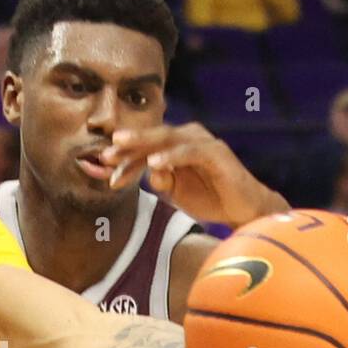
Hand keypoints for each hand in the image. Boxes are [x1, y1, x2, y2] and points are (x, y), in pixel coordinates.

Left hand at [99, 123, 286, 227]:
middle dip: (127, 144)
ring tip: (122, 148)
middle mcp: (188, 138)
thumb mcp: (176, 192)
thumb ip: (160, 181)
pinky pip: (190, 152)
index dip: (124, 157)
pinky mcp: (216, 153)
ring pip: (168, 139)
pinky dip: (172, 156)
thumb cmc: (210, 198)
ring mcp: (203, 143)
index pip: (145, 148)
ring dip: (143, 144)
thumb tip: (148, 174)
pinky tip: (155, 164)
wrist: (244, 209)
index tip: (103, 167)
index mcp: (176, 146)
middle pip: (153, 137)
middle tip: (106, 151)